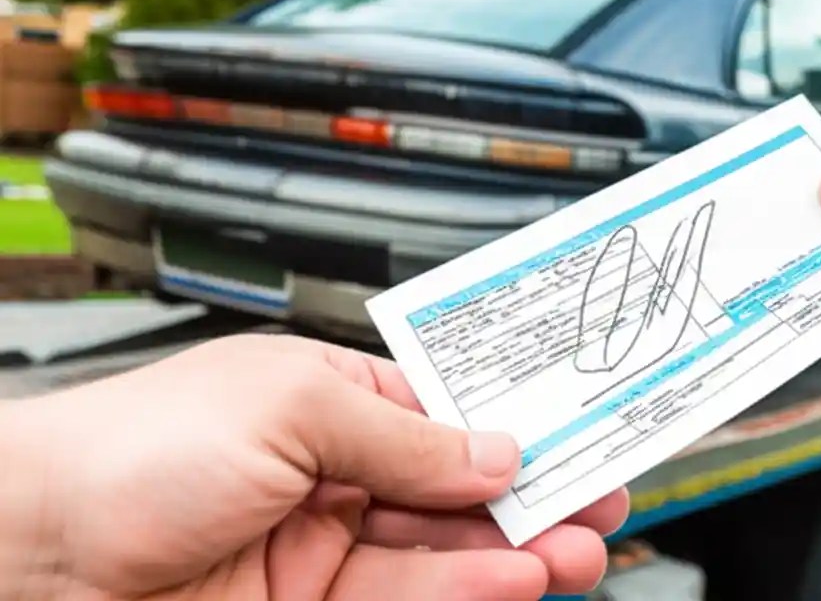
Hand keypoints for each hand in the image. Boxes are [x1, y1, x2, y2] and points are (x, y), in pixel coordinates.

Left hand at [0, 334, 628, 600]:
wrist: (27, 552)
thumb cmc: (128, 451)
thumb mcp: (288, 409)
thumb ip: (403, 437)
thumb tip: (493, 450)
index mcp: (328, 398)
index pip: (449, 406)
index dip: (519, 416)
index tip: (584, 423)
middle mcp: (332, 470)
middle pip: (457, 483)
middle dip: (534, 491)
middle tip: (604, 495)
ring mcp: (325, 545)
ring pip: (444, 547)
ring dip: (516, 549)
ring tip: (578, 545)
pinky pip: (410, 594)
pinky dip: (467, 587)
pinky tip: (515, 577)